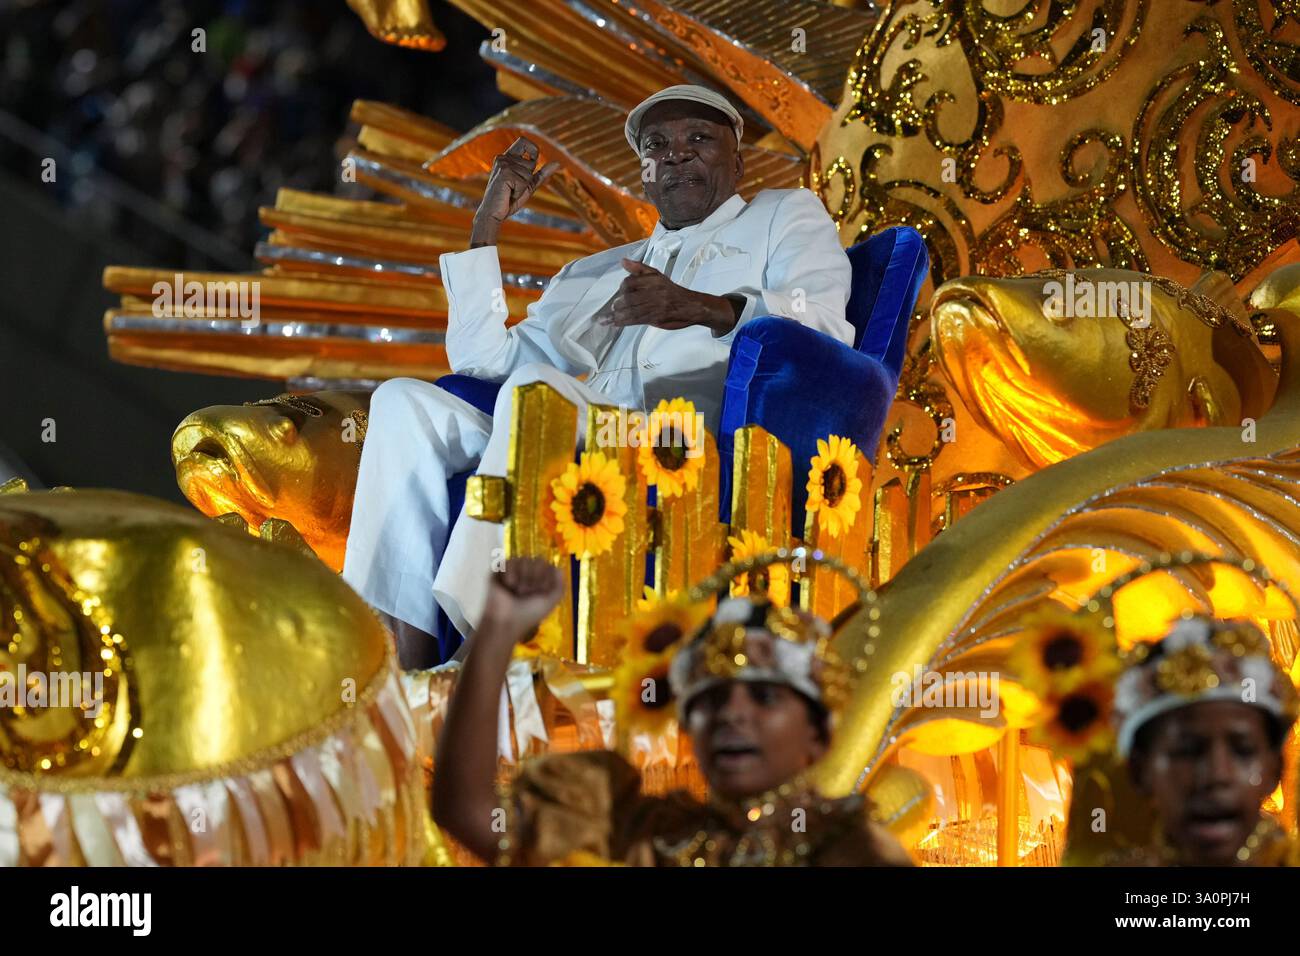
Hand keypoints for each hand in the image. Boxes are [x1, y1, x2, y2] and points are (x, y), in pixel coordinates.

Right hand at [470, 137, 560, 247]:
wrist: (493, 213)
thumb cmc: (509, 199)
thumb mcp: (529, 185)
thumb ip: (542, 174)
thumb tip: (558, 163)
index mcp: (507, 158)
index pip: (524, 141)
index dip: (533, 150)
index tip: (530, 165)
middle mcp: (503, 158)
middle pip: (531, 163)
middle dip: (528, 178)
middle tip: (514, 187)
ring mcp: (503, 165)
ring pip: (528, 174)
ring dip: (523, 187)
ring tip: (510, 192)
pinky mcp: (504, 174)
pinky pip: (524, 182)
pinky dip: (519, 192)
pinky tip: (508, 194)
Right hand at [479, 557, 564, 642]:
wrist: (506, 622)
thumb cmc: (529, 615)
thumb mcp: (550, 602)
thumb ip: (560, 586)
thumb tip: (559, 568)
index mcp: (540, 579)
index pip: (549, 566)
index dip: (547, 578)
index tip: (541, 592)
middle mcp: (527, 573)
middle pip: (538, 560)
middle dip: (535, 578)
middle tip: (527, 593)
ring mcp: (513, 571)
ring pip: (524, 559)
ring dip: (523, 578)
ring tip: (517, 591)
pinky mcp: (498, 571)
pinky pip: (509, 561)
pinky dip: (510, 575)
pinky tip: (508, 586)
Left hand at [598, 258, 740, 333]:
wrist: (690, 306)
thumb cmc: (671, 291)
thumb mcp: (656, 275)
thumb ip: (639, 268)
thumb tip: (623, 261)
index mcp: (653, 279)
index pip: (631, 282)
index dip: (623, 288)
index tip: (620, 293)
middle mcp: (653, 292)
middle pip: (629, 298)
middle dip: (619, 303)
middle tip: (614, 306)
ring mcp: (655, 306)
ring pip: (631, 310)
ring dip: (617, 315)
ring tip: (607, 318)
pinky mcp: (655, 318)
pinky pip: (636, 320)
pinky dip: (623, 322)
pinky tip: (614, 323)